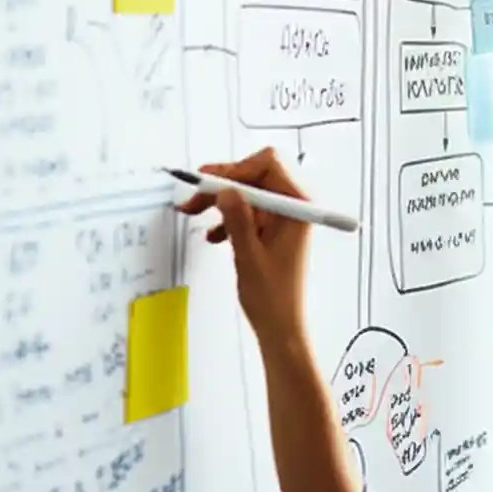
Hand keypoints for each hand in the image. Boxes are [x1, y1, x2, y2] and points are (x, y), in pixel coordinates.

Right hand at [178, 147, 310, 343]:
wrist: (281, 325)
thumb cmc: (273, 297)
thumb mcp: (249, 256)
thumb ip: (238, 220)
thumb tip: (226, 190)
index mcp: (298, 208)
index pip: (269, 166)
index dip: (235, 169)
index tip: (206, 182)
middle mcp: (295, 208)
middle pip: (256, 176)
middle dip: (224, 184)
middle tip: (193, 198)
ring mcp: (284, 218)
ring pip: (248, 193)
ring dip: (220, 201)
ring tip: (193, 213)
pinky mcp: (273, 230)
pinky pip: (247, 211)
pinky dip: (228, 218)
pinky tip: (214, 235)